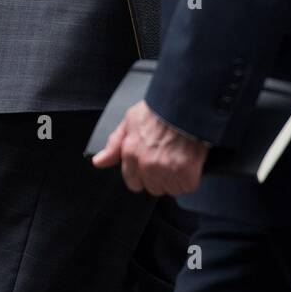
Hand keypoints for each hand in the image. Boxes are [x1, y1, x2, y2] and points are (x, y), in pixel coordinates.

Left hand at [92, 99, 207, 196]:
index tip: (153, 165)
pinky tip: (191, 162)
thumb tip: (99, 161)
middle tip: (170, 158)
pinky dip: (191, 177)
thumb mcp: (130, 120)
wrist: (185, 102)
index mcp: (131, 153)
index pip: (134, 182)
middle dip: (161, 176)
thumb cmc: (160, 108)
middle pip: (154, 187)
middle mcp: (146, 164)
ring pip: (171, 188)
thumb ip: (114, 143)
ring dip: (177, 178)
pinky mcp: (186, 172)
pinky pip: (187, 186)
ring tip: (181, 157)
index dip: (144, 175)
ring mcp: (166, 169)